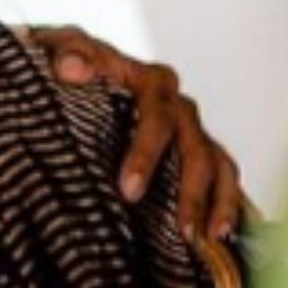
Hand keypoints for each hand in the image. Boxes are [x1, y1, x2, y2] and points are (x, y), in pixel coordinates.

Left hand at [35, 23, 244, 238]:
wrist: (68, 72)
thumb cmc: (67, 63)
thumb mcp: (59, 49)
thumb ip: (66, 53)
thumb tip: (73, 69)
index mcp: (151, 83)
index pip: (158, 117)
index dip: (147, 154)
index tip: (129, 190)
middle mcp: (178, 108)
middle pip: (195, 149)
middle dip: (190, 191)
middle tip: (181, 229)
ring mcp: (190, 133)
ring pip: (216, 165)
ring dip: (217, 202)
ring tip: (207, 238)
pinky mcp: (193, 156)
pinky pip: (222, 179)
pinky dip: (228, 205)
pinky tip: (223, 237)